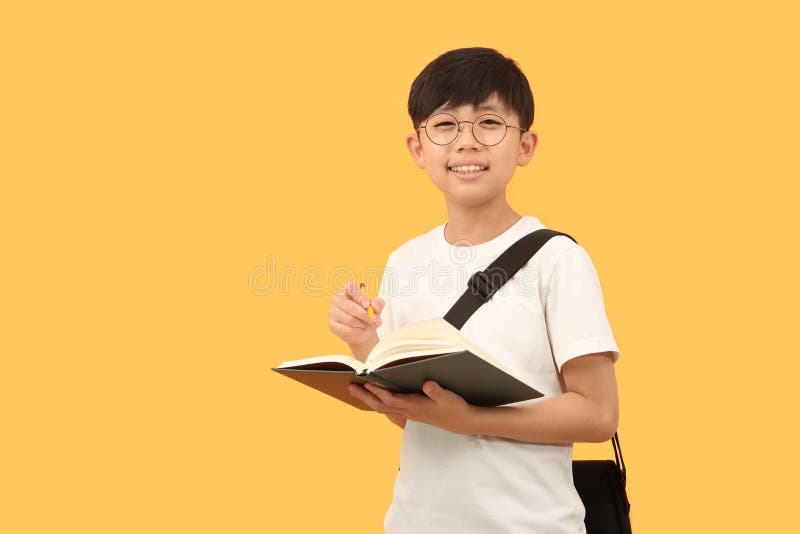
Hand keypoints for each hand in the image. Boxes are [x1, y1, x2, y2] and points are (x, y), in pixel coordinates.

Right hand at [328, 281, 384, 346]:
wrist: (362, 330)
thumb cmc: (367, 315)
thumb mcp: (377, 308)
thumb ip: (378, 303)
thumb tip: (374, 305)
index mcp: (347, 290)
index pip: (350, 287)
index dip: (359, 296)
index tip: (367, 304)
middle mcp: (337, 299)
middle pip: (350, 306)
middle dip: (365, 315)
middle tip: (375, 320)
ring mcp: (332, 312)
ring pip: (350, 319)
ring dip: (363, 324)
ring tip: (369, 325)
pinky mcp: (332, 324)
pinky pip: (346, 329)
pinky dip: (357, 331)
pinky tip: (361, 330)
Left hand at [348, 380, 476, 434]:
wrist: (462, 423)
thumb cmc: (455, 408)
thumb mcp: (448, 398)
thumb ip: (437, 391)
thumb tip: (428, 384)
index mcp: (414, 406)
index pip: (390, 399)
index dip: (377, 391)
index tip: (366, 381)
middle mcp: (408, 411)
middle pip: (380, 405)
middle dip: (365, 396)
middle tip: (350, 386)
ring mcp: (409, 413)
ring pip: (383, 408)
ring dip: (369, 399)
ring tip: (357, 390)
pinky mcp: (412, 413)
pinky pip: (390, 408)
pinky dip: (379, 402)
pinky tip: (375, 397)